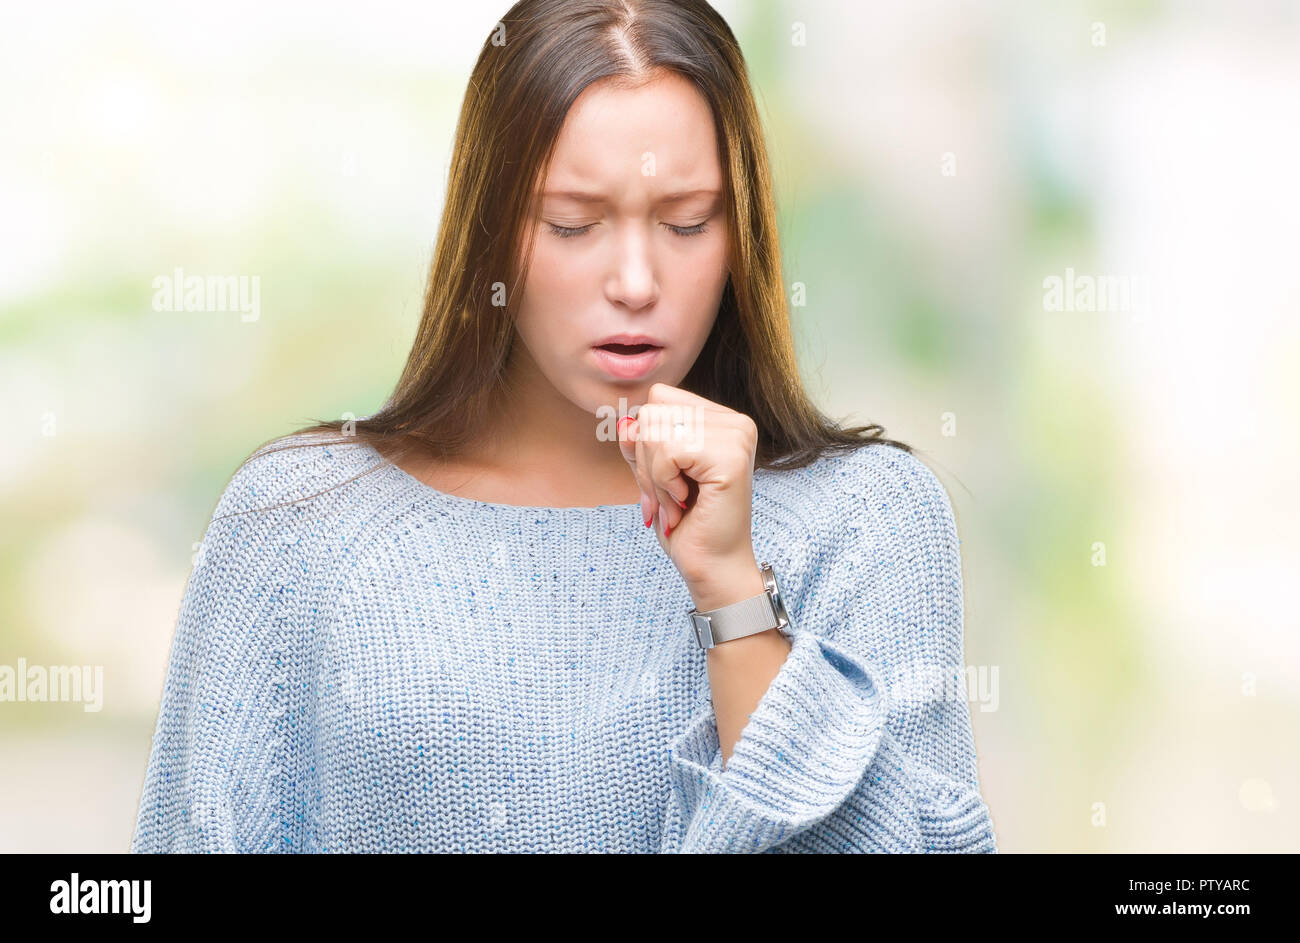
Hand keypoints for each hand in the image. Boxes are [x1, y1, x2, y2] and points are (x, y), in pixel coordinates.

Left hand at [616, 383, 760, 604]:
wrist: (711, 565)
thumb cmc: (685, 523)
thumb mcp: (652, 474)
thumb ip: (638, 443)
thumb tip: (624, 422)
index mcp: (720, 420)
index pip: (659, 398)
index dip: (646, 439)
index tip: (664, 478)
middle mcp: (735, 421)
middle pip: (653, 411)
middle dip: (646, 461)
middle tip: (668, 496)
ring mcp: (737, 435)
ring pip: (656, 429)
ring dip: (654, 476)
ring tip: (676, 501)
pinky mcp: (731, 455)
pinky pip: (667, 449)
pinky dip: (663, 481)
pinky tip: (685, 500)